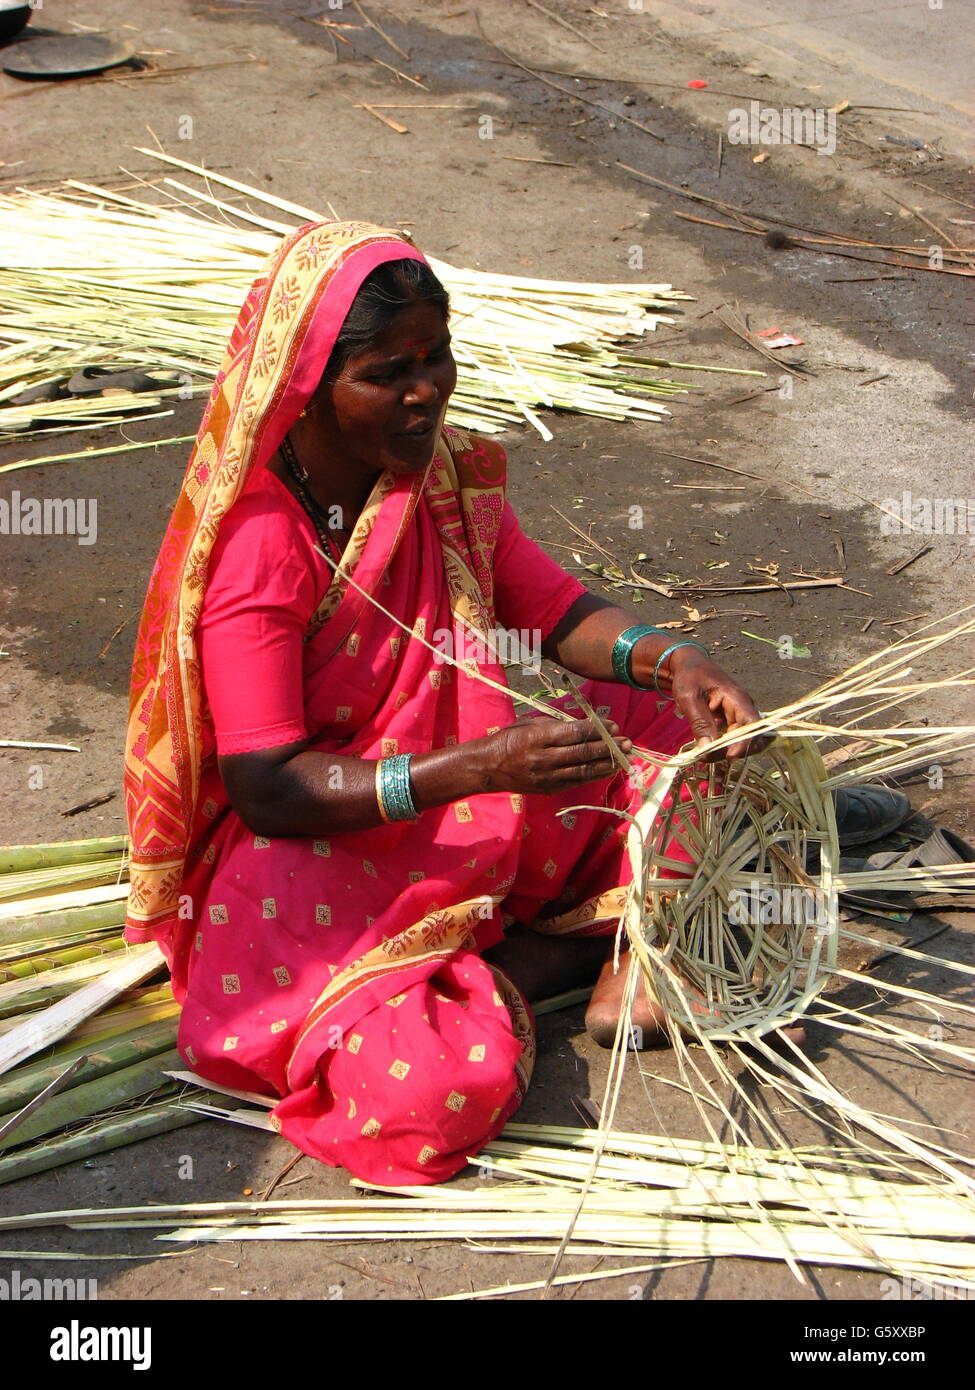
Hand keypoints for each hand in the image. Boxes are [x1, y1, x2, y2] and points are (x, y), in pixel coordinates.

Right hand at [479, 716, 632, 793]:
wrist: (488, 767)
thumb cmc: (511, 739)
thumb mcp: (531, 724)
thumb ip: (558, 725)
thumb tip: (589, 726)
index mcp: (539, 738)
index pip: (575, 733)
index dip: (598, 730)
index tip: (615, 725)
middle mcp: (544, 759)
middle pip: (583, 753)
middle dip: (609, 747)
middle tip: (628, 742)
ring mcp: (547, 777)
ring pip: (584, 770)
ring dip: (607, 763)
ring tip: (625, 757)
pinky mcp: (549, 789)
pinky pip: (577, 781)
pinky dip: (595, 774)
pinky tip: (608, 768)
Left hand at [661, 647, 773, 760]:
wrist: (688, 666)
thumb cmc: (689, 677)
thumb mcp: (689, 697)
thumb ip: (700, 722)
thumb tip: (708, 748)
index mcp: (737, 698)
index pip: (752, 724)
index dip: (745, 742)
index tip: (730, 756)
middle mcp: (743, 707)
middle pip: (752, 735)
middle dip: (735, 750)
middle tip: (709, 757)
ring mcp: (739, 714)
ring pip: (743, 739)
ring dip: (728, 750)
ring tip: (705, 754)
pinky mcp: (731, 720)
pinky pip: (734, 737)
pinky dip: (723, 746)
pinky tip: (707, 749)